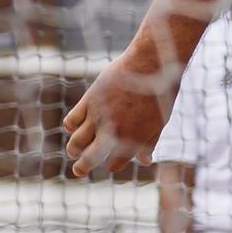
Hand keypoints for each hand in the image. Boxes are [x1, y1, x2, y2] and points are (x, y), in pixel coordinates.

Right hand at [63, 45, 177, 176]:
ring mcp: (99, 116)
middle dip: (82, 167)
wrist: (151, 63)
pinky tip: (75, 127)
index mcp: (133, 139)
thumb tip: (144, 161)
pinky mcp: (90, 100)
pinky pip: (71, 120)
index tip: (111, 162)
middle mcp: (113, 131)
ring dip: (74, 149)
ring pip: (76, 142)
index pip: (114, 164)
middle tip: (79, 170)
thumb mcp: (160, 121)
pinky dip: (71, 127)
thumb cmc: (160, 92)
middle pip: (89, 159)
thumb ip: (149, 142)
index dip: (112, 165)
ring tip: (75, 151)